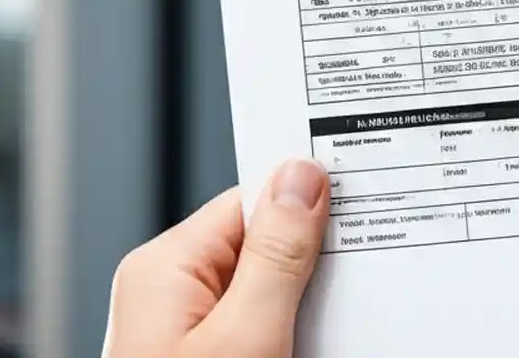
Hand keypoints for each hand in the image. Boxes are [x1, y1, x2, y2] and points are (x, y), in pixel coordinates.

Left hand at [103, 160, 330, 357]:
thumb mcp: (246, 336)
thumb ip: (277, 255)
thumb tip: (300, 177)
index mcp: (164, 267)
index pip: (250, 201)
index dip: (305, 203)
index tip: (354, 209)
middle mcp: (165, 291)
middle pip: (261, 246)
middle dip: (308, 264)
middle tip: (348, 290)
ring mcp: (181, 328)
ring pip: (265, 291)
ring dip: (301, 307)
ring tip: (318, 334)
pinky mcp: (201, 352)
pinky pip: (255, 324)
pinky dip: (287, 333)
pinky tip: (304, 346)